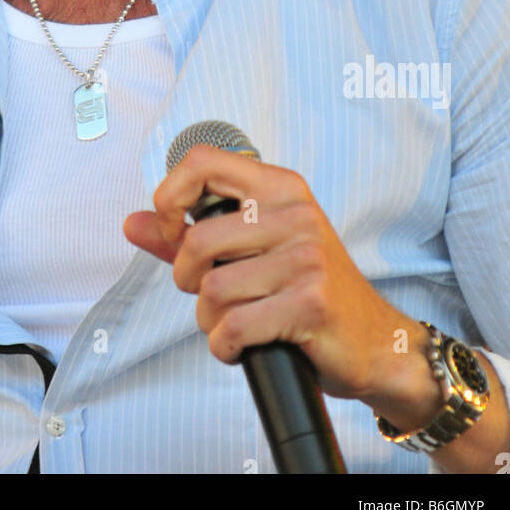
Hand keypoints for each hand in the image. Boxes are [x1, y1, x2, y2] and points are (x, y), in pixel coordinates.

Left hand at [123, 144, 425, 407]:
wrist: (377, 342)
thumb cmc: (308, 292)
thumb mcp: (254, 251)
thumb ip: (187, 236)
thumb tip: (132, 222)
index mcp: (280, 188)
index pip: (203, 162)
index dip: (169, 195)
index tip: (172, 229)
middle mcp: (296, 214)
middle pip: (198, 241)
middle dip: (190, 281)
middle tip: (212, 295)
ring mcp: (306, 257)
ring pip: (213, 291)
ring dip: (211, 321)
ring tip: (235, 323)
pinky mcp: (311, 302)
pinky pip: (234, 328)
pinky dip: (226, 347)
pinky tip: (243, 347)